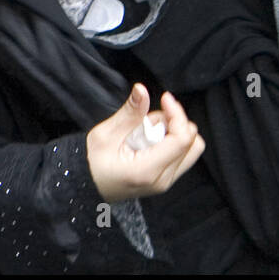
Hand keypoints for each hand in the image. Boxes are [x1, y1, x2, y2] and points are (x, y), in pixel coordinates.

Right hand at [86, 84, 205, 202]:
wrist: (85, 188)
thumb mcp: (105, 135)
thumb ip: (130, 113)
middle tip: (150, 120)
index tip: (164, 98)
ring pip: (191, 148)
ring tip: (147, 131)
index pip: (183, 138)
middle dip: (175, 123)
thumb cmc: (91, 165)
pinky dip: (171, 142)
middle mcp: (162, 179)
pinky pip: (182, 155)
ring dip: (175, 132)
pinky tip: (149, 140)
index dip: (177, 113)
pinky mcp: (165, 179)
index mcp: (148, 170)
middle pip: (193, 142)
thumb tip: (142, 90)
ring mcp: (166, 182)